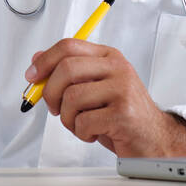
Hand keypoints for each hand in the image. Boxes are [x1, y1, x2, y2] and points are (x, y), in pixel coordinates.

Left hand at [26, 38, 185, 157]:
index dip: (44, 61)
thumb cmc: (121, 114)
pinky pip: (83, 121)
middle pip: (67, 69)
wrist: (153, 139)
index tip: (32, 77)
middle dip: (50, 93)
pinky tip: (93, 133)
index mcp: (109, 57)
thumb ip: (68, 72)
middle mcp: (117, 68)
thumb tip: (37, 58)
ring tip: (80, 124)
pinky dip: (81, 132)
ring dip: (67, 118)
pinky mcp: (123, 114)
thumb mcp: (94, 87)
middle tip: (54, 108)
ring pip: (72, 98)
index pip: (69, 46)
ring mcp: (122, 90)